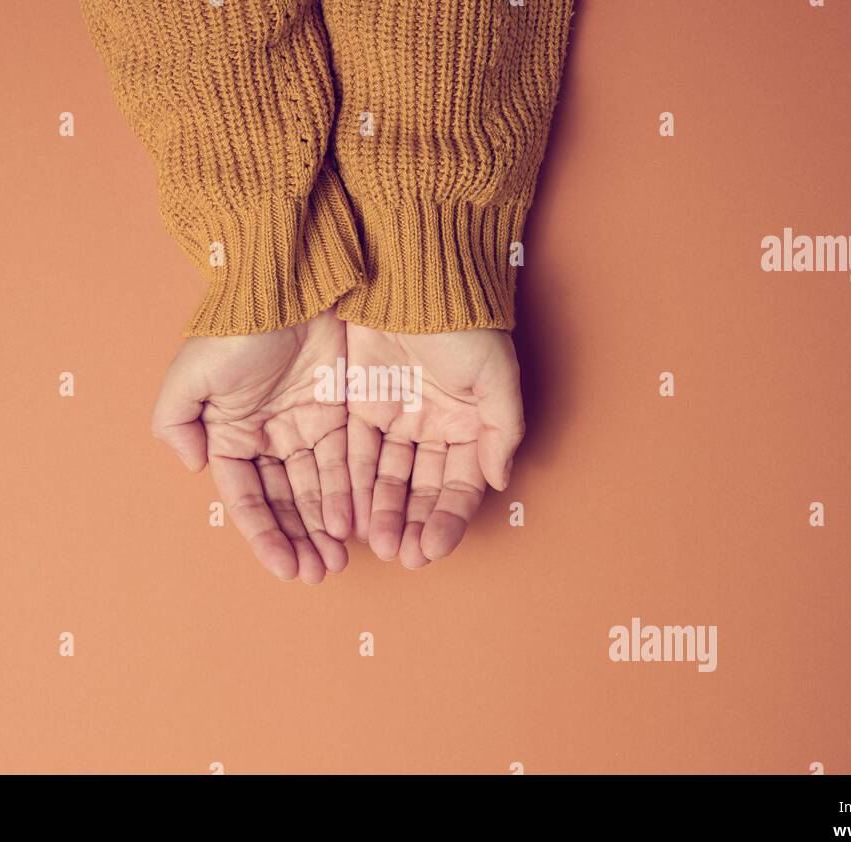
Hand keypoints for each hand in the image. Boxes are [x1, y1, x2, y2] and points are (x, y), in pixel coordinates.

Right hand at [151, 310, 349, 583]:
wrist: (288, 285)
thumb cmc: (235, 328)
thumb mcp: (190, 374)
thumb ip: (176, 423)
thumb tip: (193, 467)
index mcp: (229, 435)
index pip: (248, 498)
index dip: (264, 535)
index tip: (283, 568)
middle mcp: (267, 439)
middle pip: (285, 502)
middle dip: (300, 541)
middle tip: (319, 574)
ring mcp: (305, 427)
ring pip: (317, 490)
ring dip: (326, 528)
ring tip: (338, 561)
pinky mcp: (341, 414)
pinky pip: (346, 464)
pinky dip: (350, 495)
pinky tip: (358, 524)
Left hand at [345, 324, 524, 568]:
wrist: (414, 276)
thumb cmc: (462, 323)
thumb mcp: (495, 376)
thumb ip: (501, 432)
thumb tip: (498, 480)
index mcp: (469, 423)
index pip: (459, 484)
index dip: (447, 518)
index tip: (433, 547)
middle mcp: (433, 426)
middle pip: (421, 488)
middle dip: (412, 523)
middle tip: (402, 556)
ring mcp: (395, 418)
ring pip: (387, 478)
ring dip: (382, 513)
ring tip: (376, 544)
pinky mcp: (358, 405)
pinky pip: (355, 454)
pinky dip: (353, 485)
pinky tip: (349, 515)